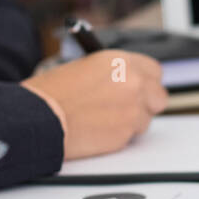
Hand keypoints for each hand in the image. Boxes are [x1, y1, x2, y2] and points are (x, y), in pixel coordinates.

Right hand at [22, 51, 166, 158]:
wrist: (39, 118)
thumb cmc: (52, 93)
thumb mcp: (85, 67)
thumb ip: (113, 73)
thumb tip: (126, 81)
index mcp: (121, 62)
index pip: (154, 71)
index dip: (146, 80)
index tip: (140, 86)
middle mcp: (133, 84)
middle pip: (159, 96)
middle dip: (147, 102)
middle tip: (130, 107)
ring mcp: (132, 111)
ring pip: (145, 119)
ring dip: (131, 121)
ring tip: (103, 119)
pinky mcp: (125, 134)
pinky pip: (131, 136)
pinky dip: (118, 135)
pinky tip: (97, 130)